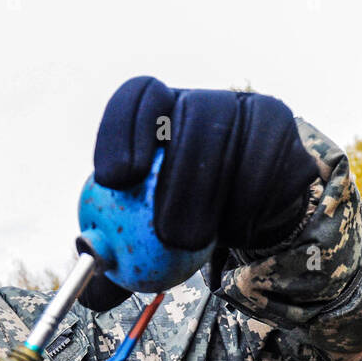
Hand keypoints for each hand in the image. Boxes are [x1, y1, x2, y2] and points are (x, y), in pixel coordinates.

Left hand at [79, 76, 319, 310]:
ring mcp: (243, 107)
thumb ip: (114, 257)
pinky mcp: (278, 127)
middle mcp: (201, 98)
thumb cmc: (187, 228)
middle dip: (173, 178)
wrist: (252, 221)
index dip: (122, 129)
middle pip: (186, 120)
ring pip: (226, 144)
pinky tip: (236, 233)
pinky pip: (262, 168)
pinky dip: (246, 205)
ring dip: (206, 199)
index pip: (136, 97)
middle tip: (163, 232)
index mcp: (160, 109)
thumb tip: (83, 262)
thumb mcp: (145, 247)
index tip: (114, 180)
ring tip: (191, 243)